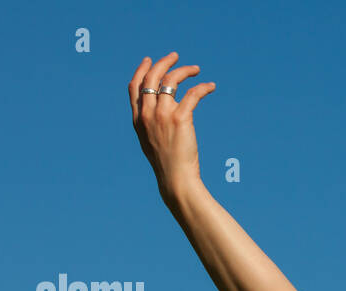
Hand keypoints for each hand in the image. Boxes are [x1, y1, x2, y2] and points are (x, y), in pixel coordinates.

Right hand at [127, 52, 214, 199]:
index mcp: (138, 119)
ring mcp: (162, 115)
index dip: (142, 70)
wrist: (175, 179)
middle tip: (175, 57)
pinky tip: (210, 86)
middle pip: (152, 78)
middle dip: (163, 63)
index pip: (135, 87)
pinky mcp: (180, 119)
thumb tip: (160, 116)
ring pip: (171, 81)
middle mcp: (147, 114)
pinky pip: (192, 94)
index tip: (149, 60)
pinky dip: (203, 87)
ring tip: (196, 70)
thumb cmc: (167, 165)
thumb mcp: (151, 142)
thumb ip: (151, 125)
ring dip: (184, 71)